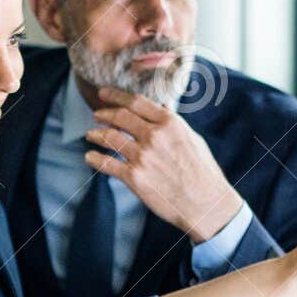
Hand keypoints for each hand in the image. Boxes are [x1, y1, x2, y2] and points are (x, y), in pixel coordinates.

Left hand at [83, 85, 243, 243]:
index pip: (136, 102)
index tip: (104, 93)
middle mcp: (154, 136)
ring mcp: (143, 157)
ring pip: (110, 138)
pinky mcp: (135, 178)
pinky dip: (95, 159)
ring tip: (91, 135)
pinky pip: (107, 164)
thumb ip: (173, 121)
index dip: (116, 95)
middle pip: (120, 117)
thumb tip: (162, 105)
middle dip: (104, 114)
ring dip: (96, 135)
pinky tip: (90, 157)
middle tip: (96, 115)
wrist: (205, 203)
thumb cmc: (203, 172)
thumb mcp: (193, 139)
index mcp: (170, 123)